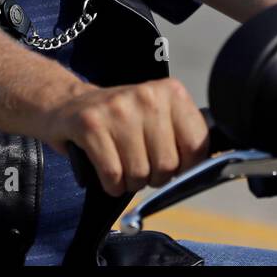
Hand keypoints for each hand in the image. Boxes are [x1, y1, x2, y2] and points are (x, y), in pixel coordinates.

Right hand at [39, 78, 209, 195]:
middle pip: (167, 165)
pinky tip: (106, 170)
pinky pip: (113, 175)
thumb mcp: (158, 117)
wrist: (68, 105)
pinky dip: (111, 184)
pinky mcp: (91, 124)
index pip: (197, 146)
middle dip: (154, 176)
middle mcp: (147, 95)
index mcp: (171, 92)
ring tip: (121, 164)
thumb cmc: (121, 120)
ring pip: (139, 173)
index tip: (171, 163)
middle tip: (140, 163)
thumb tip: (208, 169)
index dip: (185, 166)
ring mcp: (118, 108)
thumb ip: (183, 136)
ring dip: (130, 182)